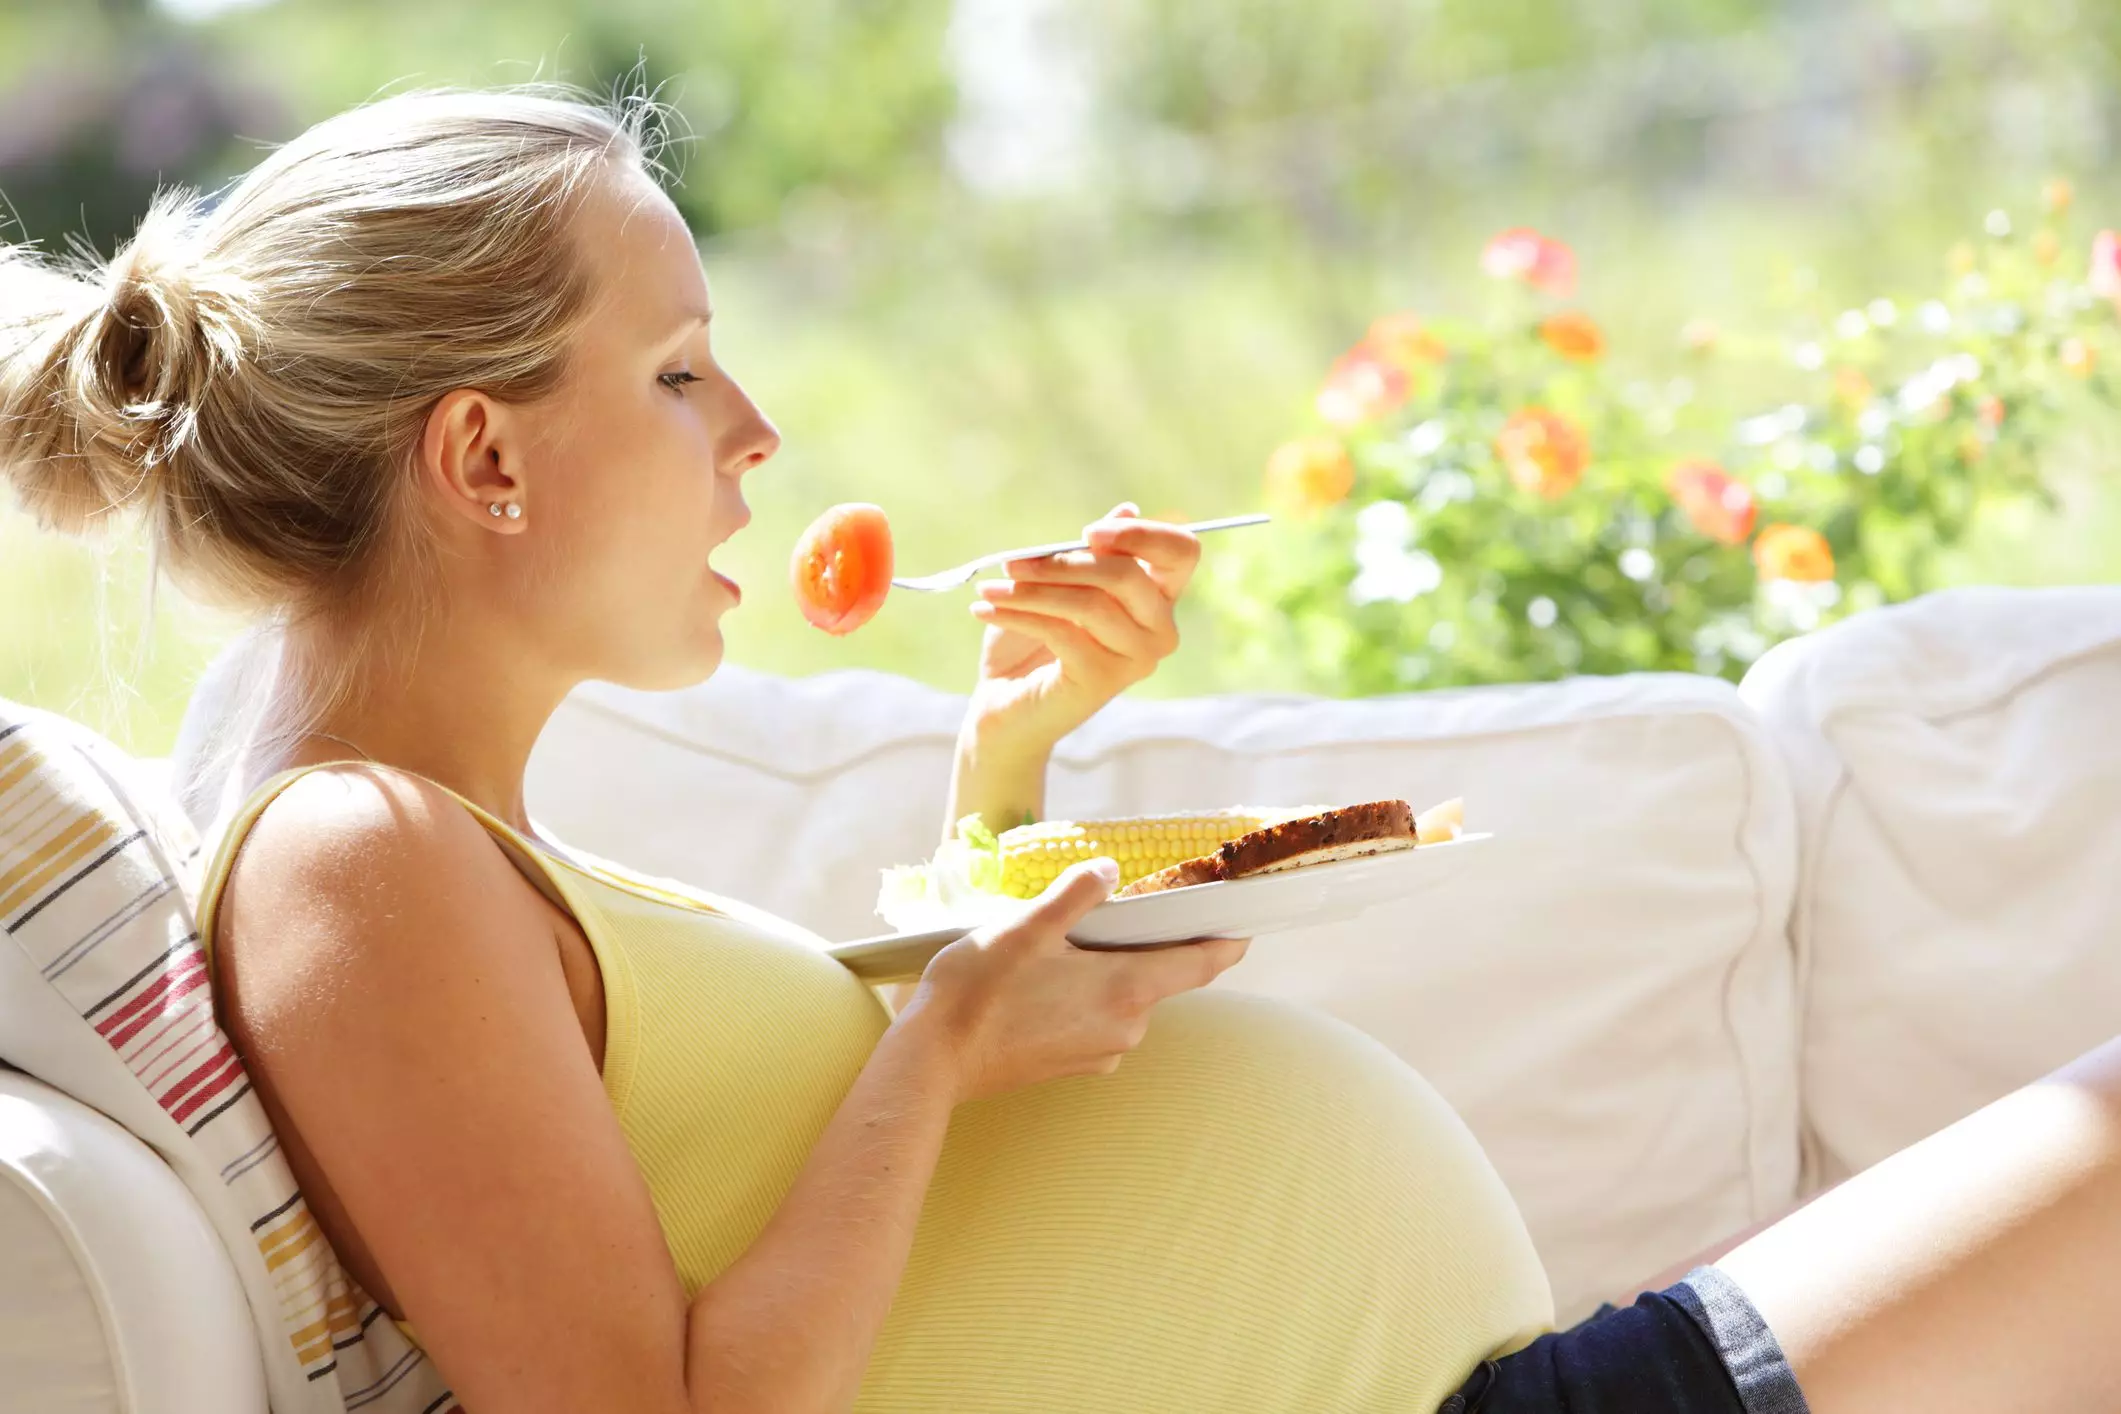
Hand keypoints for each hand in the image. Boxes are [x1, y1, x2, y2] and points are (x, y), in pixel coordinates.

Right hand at [893, 858, 1249, 1102]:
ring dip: (1108, 971)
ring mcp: (1102, 1053)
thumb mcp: (1027, 926)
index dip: (1227, 941)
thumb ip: (1076, 894)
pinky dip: (1087, 998)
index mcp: (1126, 989)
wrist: (934, 1062)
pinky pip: (1100, 1021)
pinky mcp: (1075, 1066)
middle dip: (1144, 944)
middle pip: (1158, 977)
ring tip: (1060, 948)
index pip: (1201, 963)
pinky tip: (1045, 984)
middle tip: (1113, 914)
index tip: (1248, 925)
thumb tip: (1110, 871)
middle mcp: (1126, 1028)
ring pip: (1125, 998)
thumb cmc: (979, 990)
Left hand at [966, 504, 1202, 748]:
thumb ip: (1089, 552)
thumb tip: (1127, 509)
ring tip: (989, 589)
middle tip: (1012, 562)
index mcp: (1157, 597)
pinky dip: (1017, 614)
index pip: (1182, 552)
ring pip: (1090, 603)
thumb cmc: (1032, 638)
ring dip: (1030, 590)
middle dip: (1064, 562)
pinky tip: (985, 610)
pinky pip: (1062, 632)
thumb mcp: (1056, 584)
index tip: (1087, 533)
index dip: (1142, 534)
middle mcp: (1160, 630)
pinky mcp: (1104, 682)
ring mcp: (1137, 659)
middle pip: (1128, 574)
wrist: (1003, 703)